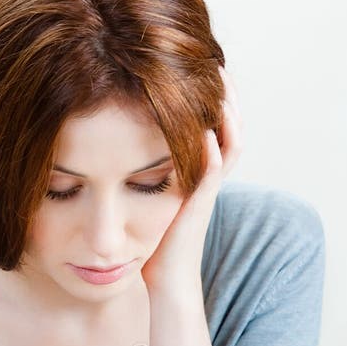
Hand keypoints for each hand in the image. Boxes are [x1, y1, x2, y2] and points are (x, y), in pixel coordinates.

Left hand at [140, 66, 242, 297]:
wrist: (165, 284)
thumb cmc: (153, 247)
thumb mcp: (149, 201)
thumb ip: (145, 175)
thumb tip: (115, 150)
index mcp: (197, 174)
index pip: (214, 127)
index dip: (212, 99)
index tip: (199, 67)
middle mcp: (208, 178)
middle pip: (229, 126)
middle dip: (225, 94)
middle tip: (216, 61)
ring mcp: (207, 191)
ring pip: (231, 142)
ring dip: (227, 110)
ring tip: (219, 79)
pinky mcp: (199, 205)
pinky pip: (214, 169)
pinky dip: (212, 146)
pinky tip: (203, 123)